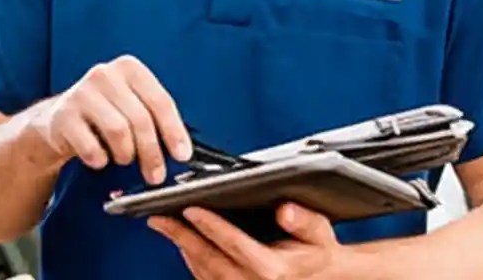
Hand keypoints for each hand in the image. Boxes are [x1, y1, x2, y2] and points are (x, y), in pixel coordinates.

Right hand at [30, 54, 192, 183]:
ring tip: (123, 158)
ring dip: (125, 154)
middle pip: (140, 119)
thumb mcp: (130, 106)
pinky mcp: (63, 115)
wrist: (57, 121)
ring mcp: (82, 93)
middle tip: (156, 174)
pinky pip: (90, 146)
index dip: (174, 131)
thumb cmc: (103, 115)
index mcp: (130, 69)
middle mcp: (106, 75)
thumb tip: (181, 150)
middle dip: (152, 152)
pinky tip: (100, 159)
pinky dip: (99, 158)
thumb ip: (155, 119)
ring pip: (118, 131)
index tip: (182, 155)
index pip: (160, 101)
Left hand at [148, 203, 352, 279]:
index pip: (233, 244)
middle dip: (181, 237)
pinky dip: (192, 262)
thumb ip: (304, 221)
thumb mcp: (320, 233)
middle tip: (159, 219)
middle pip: (208, 260)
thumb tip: (285, 210)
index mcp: (272, 269)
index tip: (190, 209)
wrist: (323, 278)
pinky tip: (185, 245)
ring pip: (204, 272)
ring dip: (183, 249)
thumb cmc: (318, 253)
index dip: (210, 226)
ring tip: (165, 226)